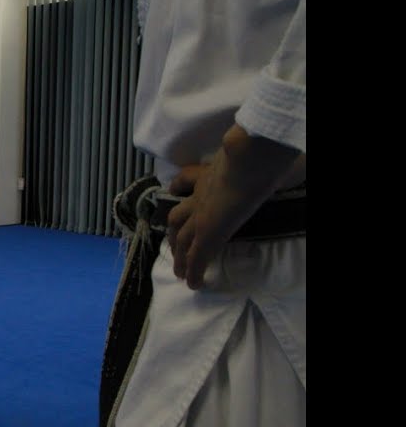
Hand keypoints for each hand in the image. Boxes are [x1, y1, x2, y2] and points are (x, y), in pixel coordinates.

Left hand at [165, 125, 301, 289]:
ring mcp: (201, 215)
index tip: (177, 192)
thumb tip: (247, 141)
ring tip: (178, 271)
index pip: (188, 181)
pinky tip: (194, 285)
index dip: (181, 188)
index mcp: (208, 175)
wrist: (248, 158)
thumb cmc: (252, 151)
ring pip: (181, 240)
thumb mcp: (243, 150)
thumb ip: (241, 149)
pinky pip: (197, 258)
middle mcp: (199, 196)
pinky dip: (194, 272)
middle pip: (177, 217)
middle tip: (173, 248)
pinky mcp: (209, 233)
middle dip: (174, 234)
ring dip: (179, 256)